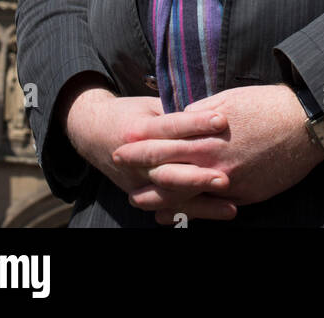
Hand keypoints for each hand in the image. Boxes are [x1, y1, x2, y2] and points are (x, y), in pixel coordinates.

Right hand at [58, 73, 236, 222]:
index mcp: (138, 130)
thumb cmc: (131, 114)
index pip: (171, 127)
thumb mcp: (151, 106)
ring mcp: (136, 181)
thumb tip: (212, 111)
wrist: (93, 133)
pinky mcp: (139, 194)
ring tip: (230, 207)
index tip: (222, 120)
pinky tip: (212, 216)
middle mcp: (134, 158)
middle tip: (226, 178)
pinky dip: (189, 214)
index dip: (196, 123)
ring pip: (170, 195)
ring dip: (200, 202)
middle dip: (198, 175)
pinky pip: (167, 208)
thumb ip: (176, 112)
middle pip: (168, 168)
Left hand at [112, 84, 323, 221]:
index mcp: (206, 136)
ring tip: (138, 200)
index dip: (140, 144)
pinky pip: (210, 207)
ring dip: (158, 198)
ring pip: (184, 195)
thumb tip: (180, 117)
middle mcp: (212, 162)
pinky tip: (173, 213)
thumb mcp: (228, 100)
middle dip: (140, 170)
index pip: (163, 141)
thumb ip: (200, 112)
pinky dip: (188, 211)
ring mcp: (227, 182)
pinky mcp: (243, 195)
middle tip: (117, 169)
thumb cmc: (266, 106)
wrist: (303, 125)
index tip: (120, 143)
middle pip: (167, 170)